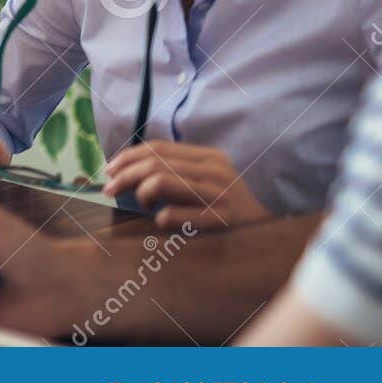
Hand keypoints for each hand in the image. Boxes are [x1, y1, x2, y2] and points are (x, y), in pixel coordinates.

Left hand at [102, 141, 270, 229]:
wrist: (273, 234)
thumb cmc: (230, 207)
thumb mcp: (209, 180)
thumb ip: (179, 170)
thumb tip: (129, 169)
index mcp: (209, 157)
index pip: (158, 148)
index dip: (127, 157)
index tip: (108, 169)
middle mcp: (215, 171)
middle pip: (154, 164)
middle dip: (124, 175)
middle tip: (108, 189)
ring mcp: (220, 195)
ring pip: (160, 182)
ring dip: (141, 193)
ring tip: (143, 204)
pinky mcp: (222, 221)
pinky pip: (174, 215)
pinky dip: (160, 218)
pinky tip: (163, 223)